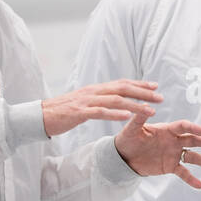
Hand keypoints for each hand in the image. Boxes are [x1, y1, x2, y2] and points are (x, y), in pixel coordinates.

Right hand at [42, 80, 162, 137]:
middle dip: (143, 93)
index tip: (155, 86)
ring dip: (135, 105)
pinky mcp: (79, 112)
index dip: (139, 84)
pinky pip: (100, 112)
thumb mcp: (84, 103)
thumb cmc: (62, 111)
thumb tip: (114, 100)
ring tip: (150, 110)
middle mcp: (93, 91)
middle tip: (160, 97)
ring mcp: (86, 101)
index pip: (121, 83)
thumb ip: (99, 100)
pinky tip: (127, 117)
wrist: (40, 115)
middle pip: (122, 89)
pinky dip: (115, 114)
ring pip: (115, 100)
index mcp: (95, 89)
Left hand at [114, 117, 200, 188]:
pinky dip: (191, 179)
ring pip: (193, 157)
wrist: (124, 156)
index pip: (184, 127)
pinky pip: (183, 172)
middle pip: (194, 140)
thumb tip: (145, 105)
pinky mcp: (170, 166)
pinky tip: (200, 185)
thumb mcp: (131, 128)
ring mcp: (174, 154)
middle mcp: (174, 141)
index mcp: (167, 129)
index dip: (194, 128)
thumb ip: (139, 118)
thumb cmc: (127, 138)